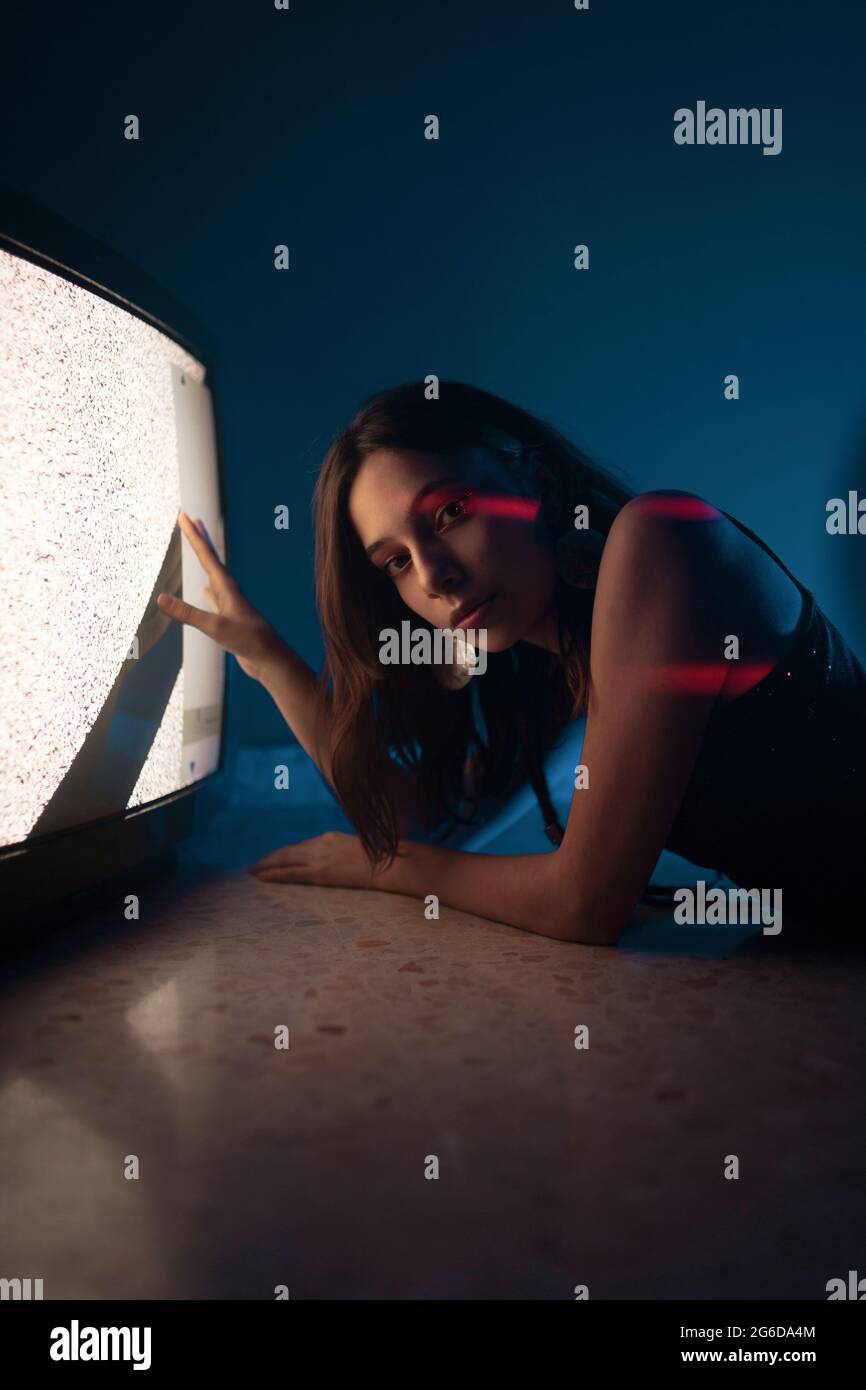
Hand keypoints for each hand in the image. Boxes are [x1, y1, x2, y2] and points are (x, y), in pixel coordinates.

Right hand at [157, 511, 281, 681]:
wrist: (270, 659)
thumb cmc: (248, 641)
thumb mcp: (214, 627)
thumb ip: (187, 613)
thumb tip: (160, 598)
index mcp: (226, 587)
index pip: (206, 554)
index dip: (193, 534)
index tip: (183, 515)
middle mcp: (229, 590)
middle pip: (212, 558)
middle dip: (200, 538)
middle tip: (191, 518)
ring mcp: (231, 603)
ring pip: (214, 575)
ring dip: (205, 560)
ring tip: (199, 547)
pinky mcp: (231, 617)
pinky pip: (216, 597)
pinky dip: (208, 590)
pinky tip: (205, 590)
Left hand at [248, 832, 375, 888]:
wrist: (386, 865)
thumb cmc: (375, 859)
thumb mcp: (353, 848)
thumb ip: (336, 851)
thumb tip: (328, 860)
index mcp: (328, 837)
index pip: (302, 846)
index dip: (286, 855)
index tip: (276, 859)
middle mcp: (320, 844)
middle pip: (288, 851)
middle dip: (270, 858)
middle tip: (254, 866)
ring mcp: (319, 858)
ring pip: (285, 860)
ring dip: (267, 866)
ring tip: (254, 872)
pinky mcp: (320, 872)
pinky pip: (291, 873)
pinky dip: (274, 874)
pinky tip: (263, 878)